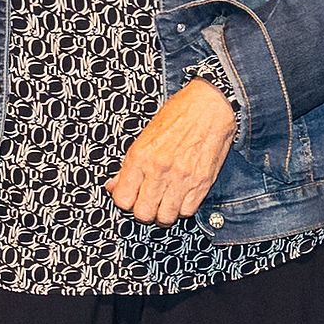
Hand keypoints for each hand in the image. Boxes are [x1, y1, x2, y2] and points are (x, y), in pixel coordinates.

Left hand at [108, 79, 237, 225]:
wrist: (210, 106)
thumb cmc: (178, 115)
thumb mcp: (145, 136)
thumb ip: (128, 166)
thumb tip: (113, 186)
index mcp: (140, 156)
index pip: (122, 199)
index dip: (125, 202)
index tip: (131, 197)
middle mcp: (159, 169)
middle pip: (143, 213)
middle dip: (144, 212)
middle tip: (148, 203)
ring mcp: (182, 177)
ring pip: (165, 217)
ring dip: (163, 214)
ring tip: (165, 203)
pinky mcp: (202, 182)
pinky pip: (187, 211)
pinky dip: (183, 208)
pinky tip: (181, 197)